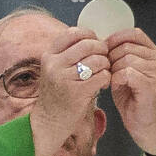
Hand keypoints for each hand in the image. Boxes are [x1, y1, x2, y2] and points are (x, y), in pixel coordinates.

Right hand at [29, 26, 109, 155]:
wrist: (48, 122)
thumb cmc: (57, 94)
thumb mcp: (55, 69)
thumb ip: (69, 53)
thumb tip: (93, 38)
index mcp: (49, 55)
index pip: (74, 33)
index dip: (90, 36)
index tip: (95, 45)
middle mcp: (54, 64)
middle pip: (88, 44)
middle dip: (102, 50)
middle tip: (104, 60)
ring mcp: (64, 78)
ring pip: (97, 60)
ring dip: (106, 65)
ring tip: (103, 74)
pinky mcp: (77, 92)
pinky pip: (102, 76)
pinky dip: (107, 79)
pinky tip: (102, 85)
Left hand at [106, 27, 155, 155]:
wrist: (144, 122)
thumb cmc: (133, 98)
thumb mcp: (126, 70)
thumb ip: (120, 55)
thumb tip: (102, 43)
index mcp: (154, 53)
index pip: (133, 33)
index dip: (115, 39)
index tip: (105, 51)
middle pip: (126, 46)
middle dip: (111, 58)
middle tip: (108, 71)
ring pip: (125, 59)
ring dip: (113, 70)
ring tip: (114, 80)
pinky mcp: (151, 83)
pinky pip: (126, 72)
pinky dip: (117, 79)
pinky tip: (116, 86)